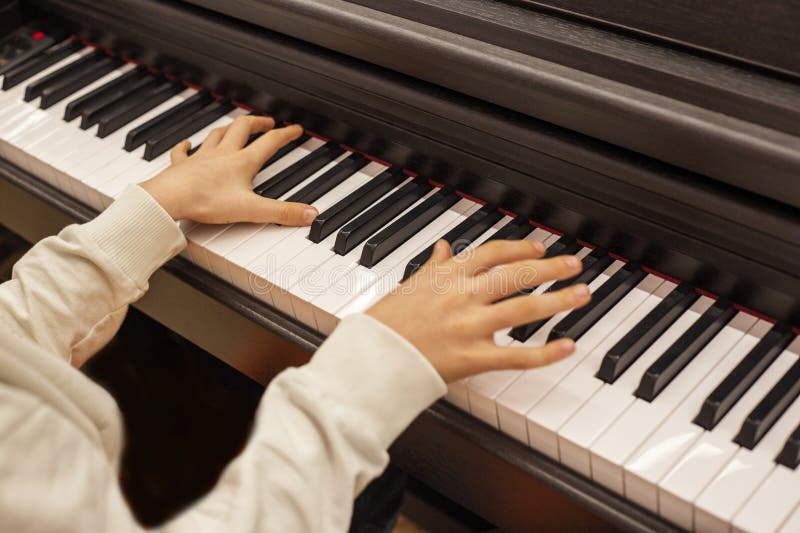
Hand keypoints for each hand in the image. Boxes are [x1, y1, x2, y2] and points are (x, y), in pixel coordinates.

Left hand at [141, 115, 317, 224]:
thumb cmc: (206, 201)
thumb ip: (282, 213)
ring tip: (234, 126)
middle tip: (267, 121)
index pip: (269, 142)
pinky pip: (183, 150)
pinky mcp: (182, 166)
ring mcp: (201, 157)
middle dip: (258, 122)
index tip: (295, 129)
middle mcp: (223, 154)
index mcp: (242, 162)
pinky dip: (186, 144)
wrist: (170, 199)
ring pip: (217, 134)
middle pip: (243, 128)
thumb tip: (309, 214)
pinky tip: (187, 143)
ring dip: (228, 128)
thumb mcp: (252, 210)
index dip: (285, 134)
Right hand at [366, 239, 589, 381]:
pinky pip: (517, 355)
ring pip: (524, 309)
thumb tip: (445, 247)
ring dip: (558, 300)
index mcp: (448, 276)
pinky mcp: (473, 358)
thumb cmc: (388, 322)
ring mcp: (470, 327)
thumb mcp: (410, 285)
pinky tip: (567, 346)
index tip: (539, 249)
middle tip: (575, 265)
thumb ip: (434, 266)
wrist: (372, 357)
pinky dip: (545, 352)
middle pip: (517, 275)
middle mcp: (463, 296)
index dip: (521, 248)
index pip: (493, 253)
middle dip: (551, 269)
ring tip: (582, 293)